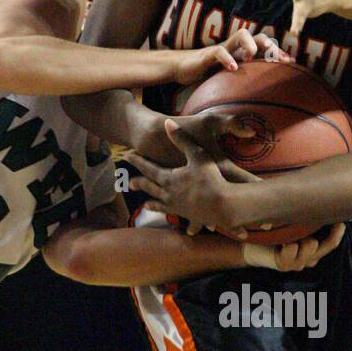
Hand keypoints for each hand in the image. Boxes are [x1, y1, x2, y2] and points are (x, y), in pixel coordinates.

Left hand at [128, 122, 262, 234]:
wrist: (223, 206)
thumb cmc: (211, 179)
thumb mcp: (197, 155)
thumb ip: (182, 139)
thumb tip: (167, 124)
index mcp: (169, 179)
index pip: (148, 168)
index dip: (138, 161)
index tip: (128, 156)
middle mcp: (169, 194)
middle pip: (150, 188)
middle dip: (139, 183)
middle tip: (129, 183)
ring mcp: (178, 207)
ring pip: (160, 205)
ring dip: (152, 204)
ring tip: (146, 206)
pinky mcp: (189, 216)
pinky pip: (178, 216)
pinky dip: (178, 219)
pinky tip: (181, 226)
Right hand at [175, 28, 291, 85]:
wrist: (184, 68)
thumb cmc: (209, 75)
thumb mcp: (229, 82)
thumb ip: (244, 87)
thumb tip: (263, 106)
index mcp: (243, 54)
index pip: (265, 48)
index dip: (278, 53)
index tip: (292, 63)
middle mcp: (236, 48)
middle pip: (258, 37)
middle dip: (270, 45)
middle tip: (278, 58)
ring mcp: (223, 49)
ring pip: (241, 35)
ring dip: (250, 44)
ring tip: (252, 57)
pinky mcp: (208, 54)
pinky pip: (219, 51)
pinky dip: (227, 58)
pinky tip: (233, 68)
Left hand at [244, 223, 344, 270]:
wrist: (251, 246)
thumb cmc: (274, 232)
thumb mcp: (294, 224)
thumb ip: (307, 219)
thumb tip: (323, 197)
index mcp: (314, 252)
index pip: (331, 244)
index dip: (338, 232)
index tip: (340, 220)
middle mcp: (308, 260)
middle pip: (324, 245)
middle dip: (316, 232)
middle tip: (302, 224)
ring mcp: (296, 264)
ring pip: (310, 246)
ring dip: (300, 236)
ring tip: (287, 233)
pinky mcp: (284, 265)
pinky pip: (293, 248)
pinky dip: (287, 241)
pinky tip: (280, 240)